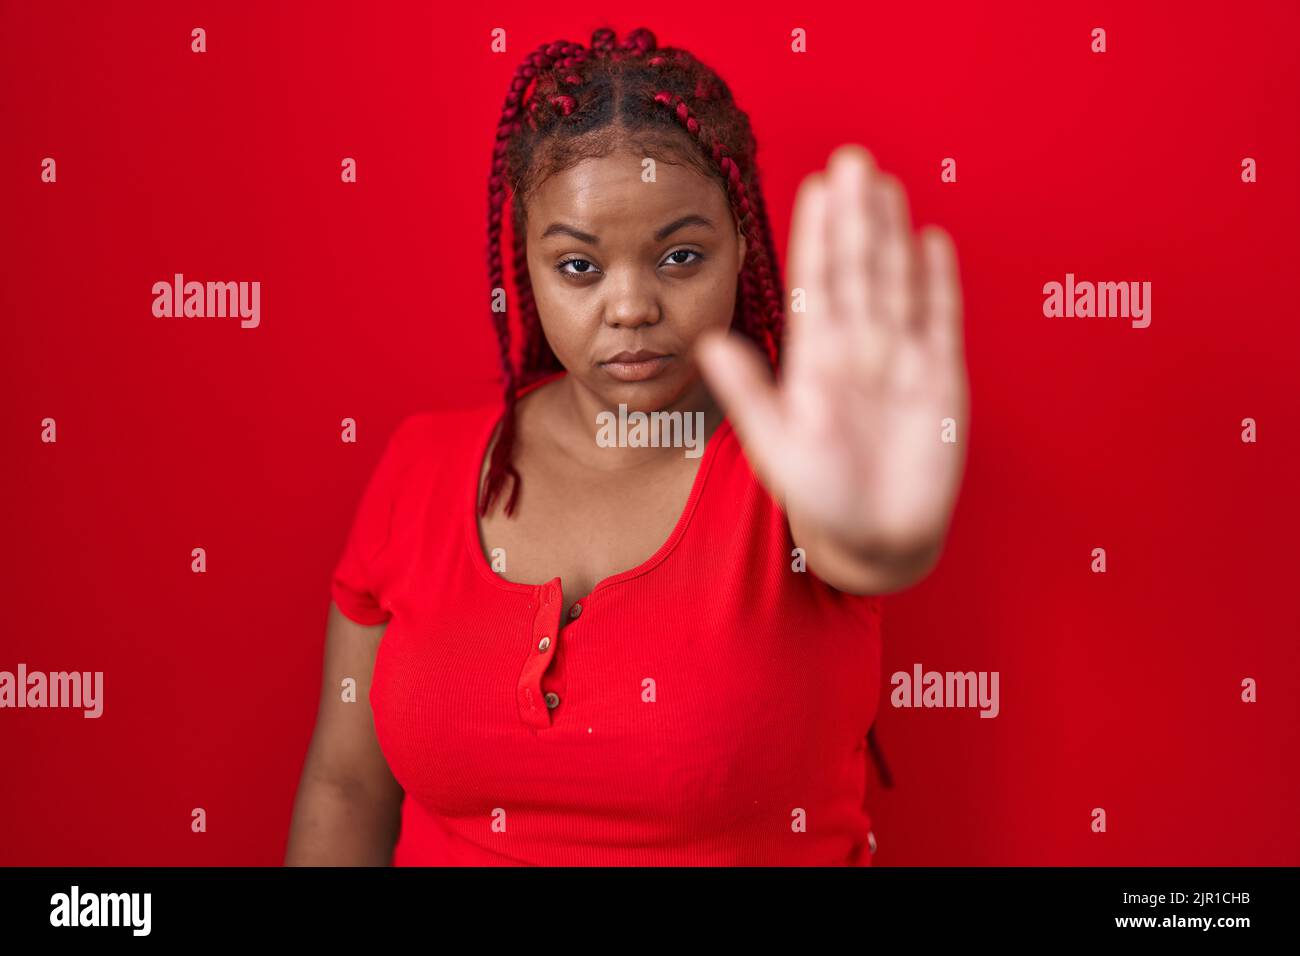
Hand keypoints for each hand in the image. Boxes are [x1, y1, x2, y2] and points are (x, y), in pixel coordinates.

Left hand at [695, 144, 968, 568]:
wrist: (874, 540)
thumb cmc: (819, 497)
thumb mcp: (776, 444)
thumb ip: (748, 392)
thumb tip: (708, 343)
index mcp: (814, 360)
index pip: (816, 283)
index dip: (817, 235)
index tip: (815, 188)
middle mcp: (856, 350)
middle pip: (857, 268)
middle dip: (856, 216)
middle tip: (854, 159)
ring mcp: (899, 361)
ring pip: (895, 282)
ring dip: (892, 235)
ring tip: (886, 185)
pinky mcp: (939, 380)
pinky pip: (938, 320)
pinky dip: (937, 282)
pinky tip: (930, 242)